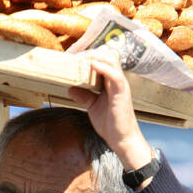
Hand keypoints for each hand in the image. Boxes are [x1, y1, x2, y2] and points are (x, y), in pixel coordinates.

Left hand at [67, 49, 152, 171]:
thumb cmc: (110, 123)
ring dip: (96, 56)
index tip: (72, 56)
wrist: (121, 139)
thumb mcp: (92, 106)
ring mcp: (120, 85)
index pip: (101, 60)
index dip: (88, 55)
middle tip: (74, 56)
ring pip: (112, 61)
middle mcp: (116, 80)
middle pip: (106, 56)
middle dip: (90, 53)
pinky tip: (93, 65)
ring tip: (81, 58)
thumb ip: (83, 96)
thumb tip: (70, 88)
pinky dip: (104, 68)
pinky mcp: (122, 93)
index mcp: (110, 81)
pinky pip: (115, 75)